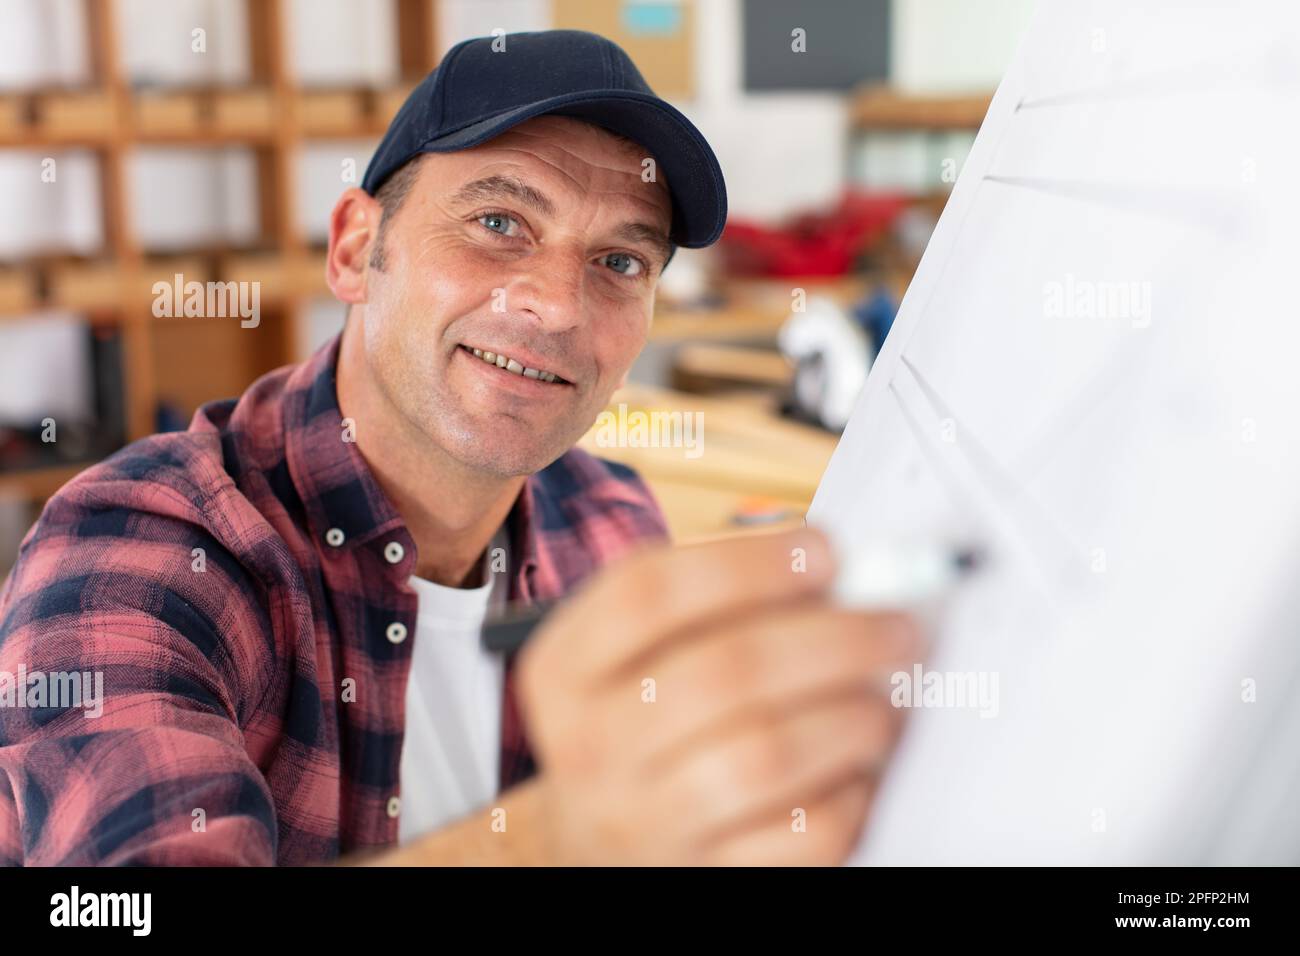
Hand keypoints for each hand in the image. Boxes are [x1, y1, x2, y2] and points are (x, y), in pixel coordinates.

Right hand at [516, 526, 923, 864]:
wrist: (593, 842)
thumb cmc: (638, 720)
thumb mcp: (635, 653)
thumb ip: (716, 599)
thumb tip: (841, 572)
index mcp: (565, 667)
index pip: (649, 593)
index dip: (750, 562)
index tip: (828, 549)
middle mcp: (590, 745)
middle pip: (724, 671)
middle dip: (833, 639)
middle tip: (898, 626)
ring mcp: (643, 820)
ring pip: (766, 755)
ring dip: (850, 716)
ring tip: (888, 700)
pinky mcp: (703, 878)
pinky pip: (799, 836)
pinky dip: (850, 796)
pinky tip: (860, 770)